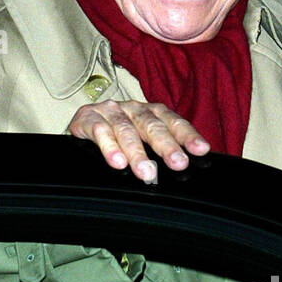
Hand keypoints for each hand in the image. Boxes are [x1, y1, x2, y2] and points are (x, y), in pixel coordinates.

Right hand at [68, 99, 209, 182]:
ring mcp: (110, 112)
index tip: (201, 149)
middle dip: (167, 145)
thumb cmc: (117, 139)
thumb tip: (183, 168)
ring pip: (126, 130)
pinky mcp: (87, 118)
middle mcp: (132, 109)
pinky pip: (100, 132)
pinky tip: (118, 162)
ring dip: (137, 153)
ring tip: (146, 172)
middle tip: (178, 163)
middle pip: (152, 126)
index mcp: (150, 113)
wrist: (80, 129)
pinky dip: (109, 147)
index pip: (172, 122)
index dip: (187, 135)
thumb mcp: (141, 142)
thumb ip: (160, 151)